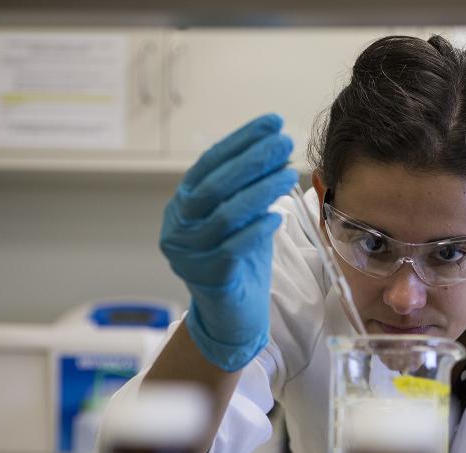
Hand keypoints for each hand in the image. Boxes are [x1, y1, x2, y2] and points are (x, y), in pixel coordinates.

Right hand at [160, 114, 297, 371]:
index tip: (272, 122)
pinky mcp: (207, 279)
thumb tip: (276, 147)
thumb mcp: (243, 218)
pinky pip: (230, 250)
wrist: (233, 318)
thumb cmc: (240, 263)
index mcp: (183, 206)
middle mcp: (178, 228)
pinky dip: (254, 230)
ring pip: (222, 215)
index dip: (241, 140)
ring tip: (287, 173)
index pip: (209, 164)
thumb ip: (250, 188)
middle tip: (284, 142)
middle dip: (251, 159)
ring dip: (258, 190)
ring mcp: (188, 255)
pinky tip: (275, 216)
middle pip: (213, 186)